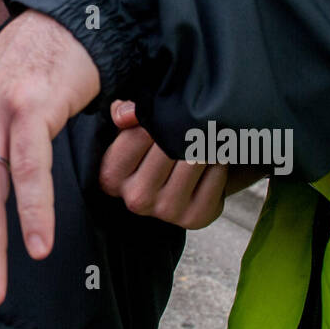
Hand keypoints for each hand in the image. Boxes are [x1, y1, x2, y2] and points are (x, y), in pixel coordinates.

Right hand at [99, 101, 228, 227]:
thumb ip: (121, 113)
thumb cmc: (146, 153)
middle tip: (189, 121)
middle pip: (168, 147)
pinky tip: (211, 159)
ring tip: (201, 136)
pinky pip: (215, 175)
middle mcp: (136, 198)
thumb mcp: (125, 131)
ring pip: (193, 159)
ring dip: (203, 142)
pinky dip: (218, 161)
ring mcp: (166, 210)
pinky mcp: (195, 217)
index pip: (138, 135)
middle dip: (181, 128)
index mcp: (111, 177)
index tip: (164, 112)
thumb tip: (129, 114)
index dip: (155, 118)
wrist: (173, 187)